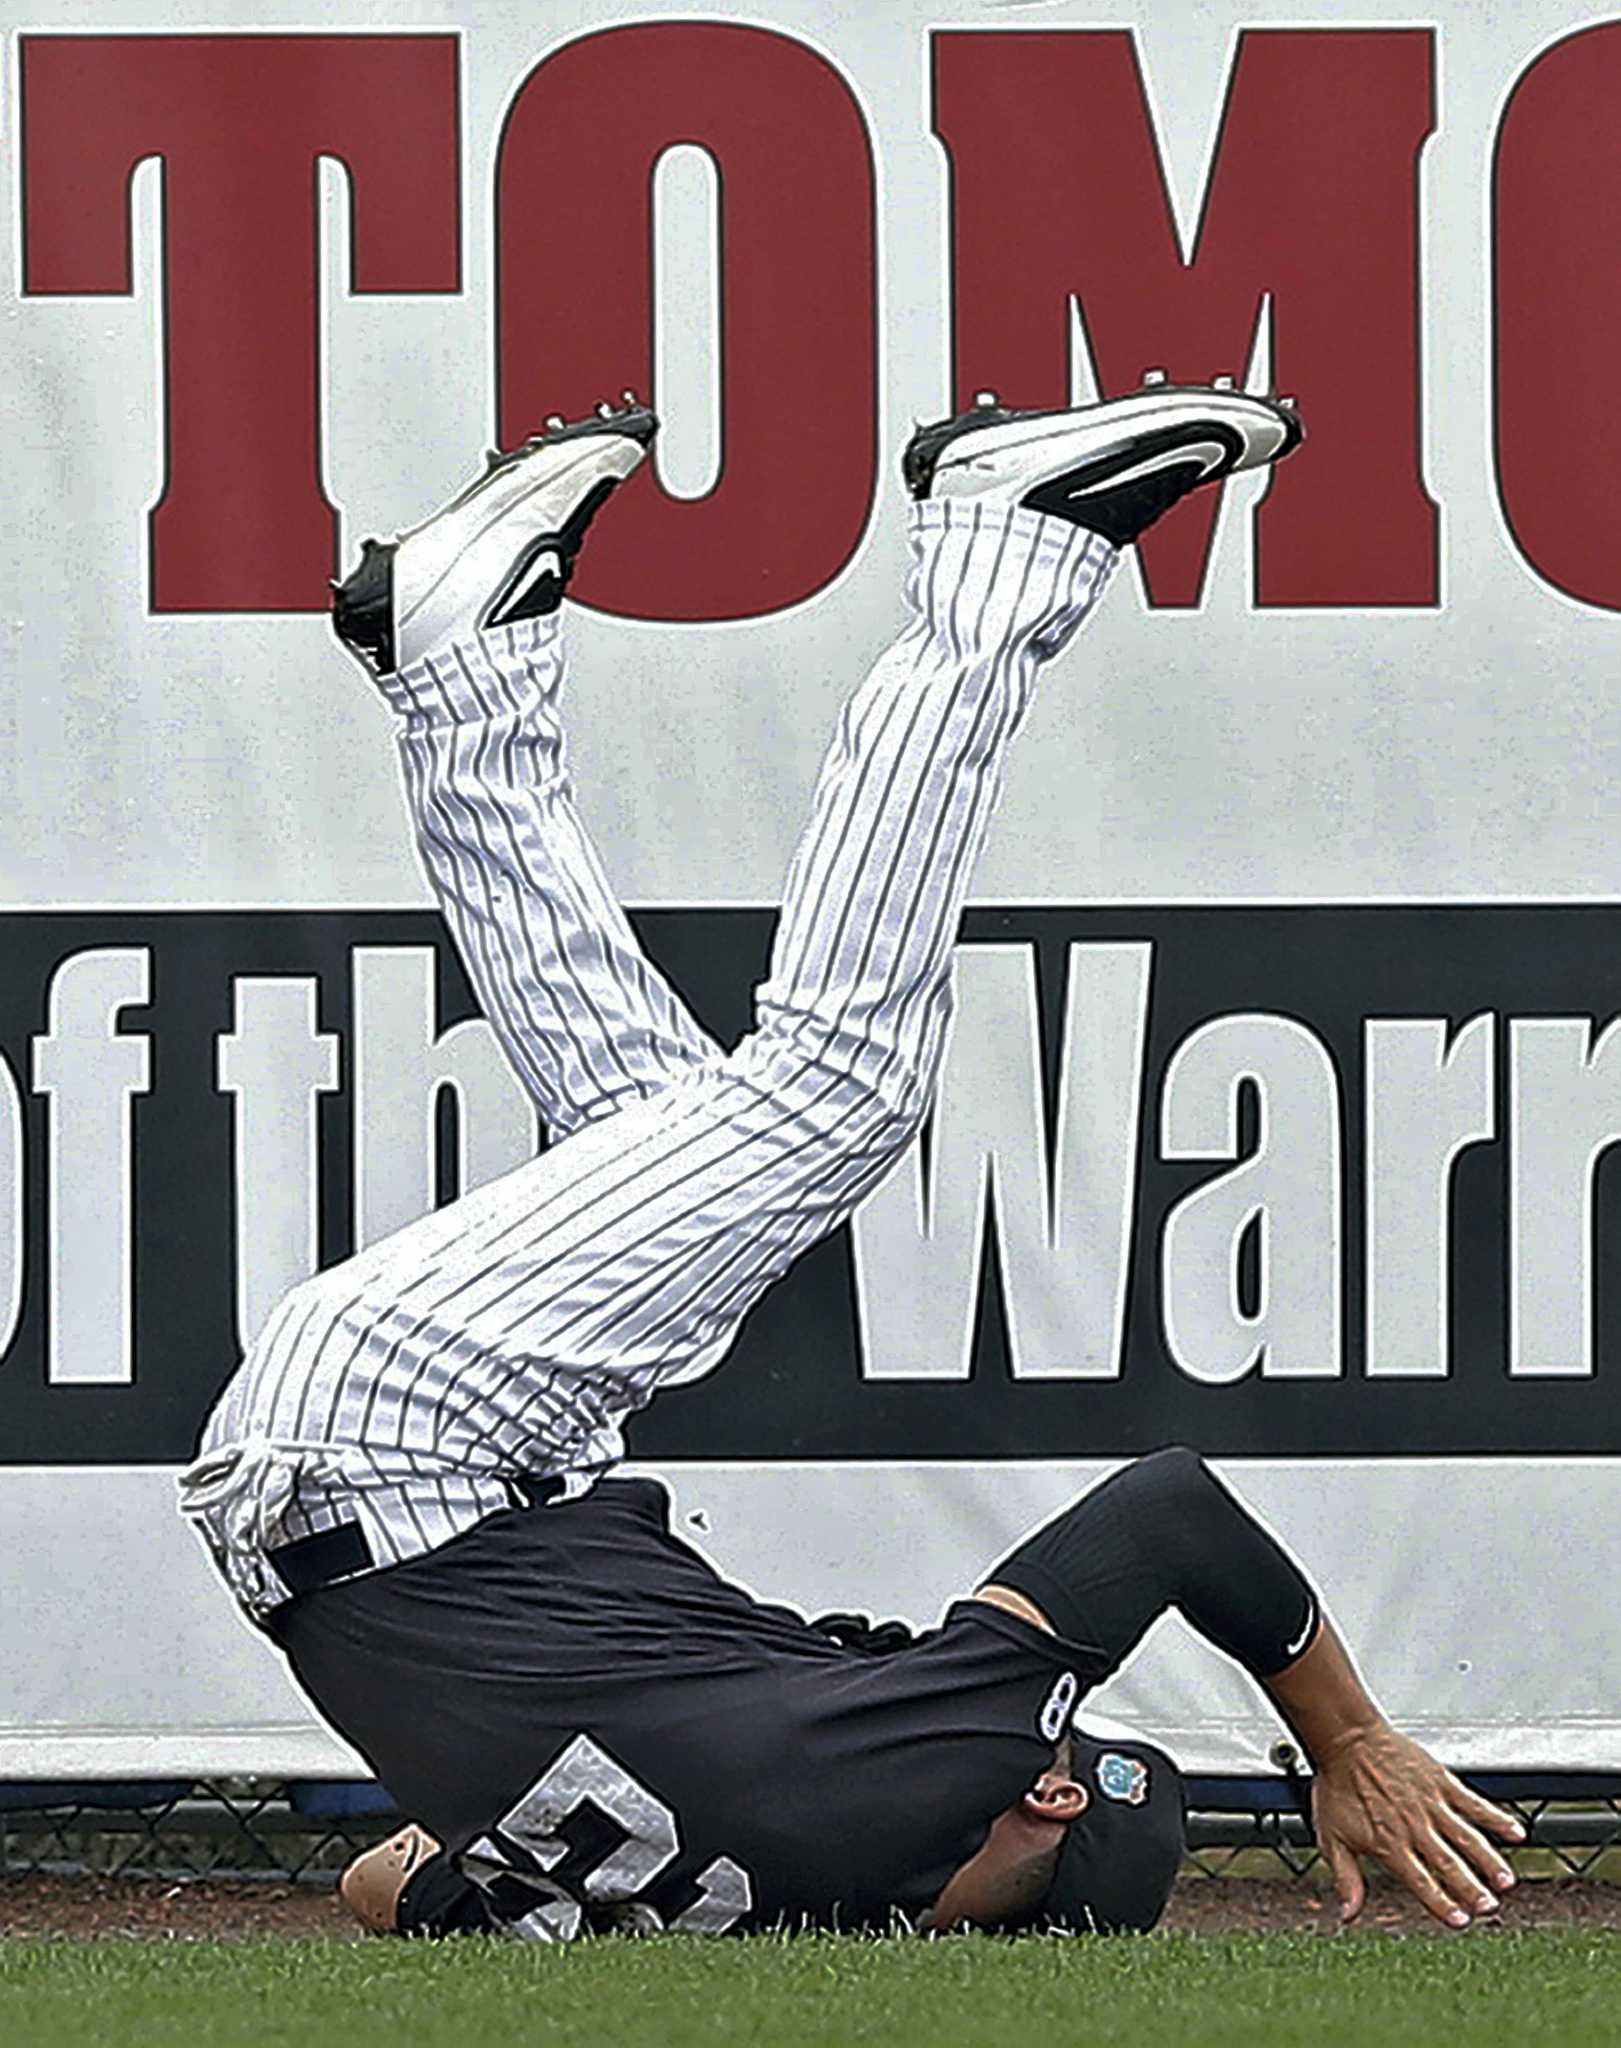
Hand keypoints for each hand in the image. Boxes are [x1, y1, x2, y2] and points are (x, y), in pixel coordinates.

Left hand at [1309, 1724, 1524, 1928]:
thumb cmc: (1338, 1785)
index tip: (1461, 1921)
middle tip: (1490, 1908)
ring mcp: (1431, 1804)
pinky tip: (1515, 1832)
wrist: (1347, 1739)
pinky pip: (1474, 1803)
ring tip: (1506, 1881)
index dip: (1441, 1903)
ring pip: (1466, 1837)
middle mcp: (1414, 1827)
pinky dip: (1496, 1818)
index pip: (1420, 1881)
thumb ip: (1346, 1877)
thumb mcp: (1331, 1837)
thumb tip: (1348, 1914)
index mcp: (1389, 1844)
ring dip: (1488, 1860)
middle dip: (1471, 1888)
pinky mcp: (1441, 1782)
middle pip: (1449, 1863)